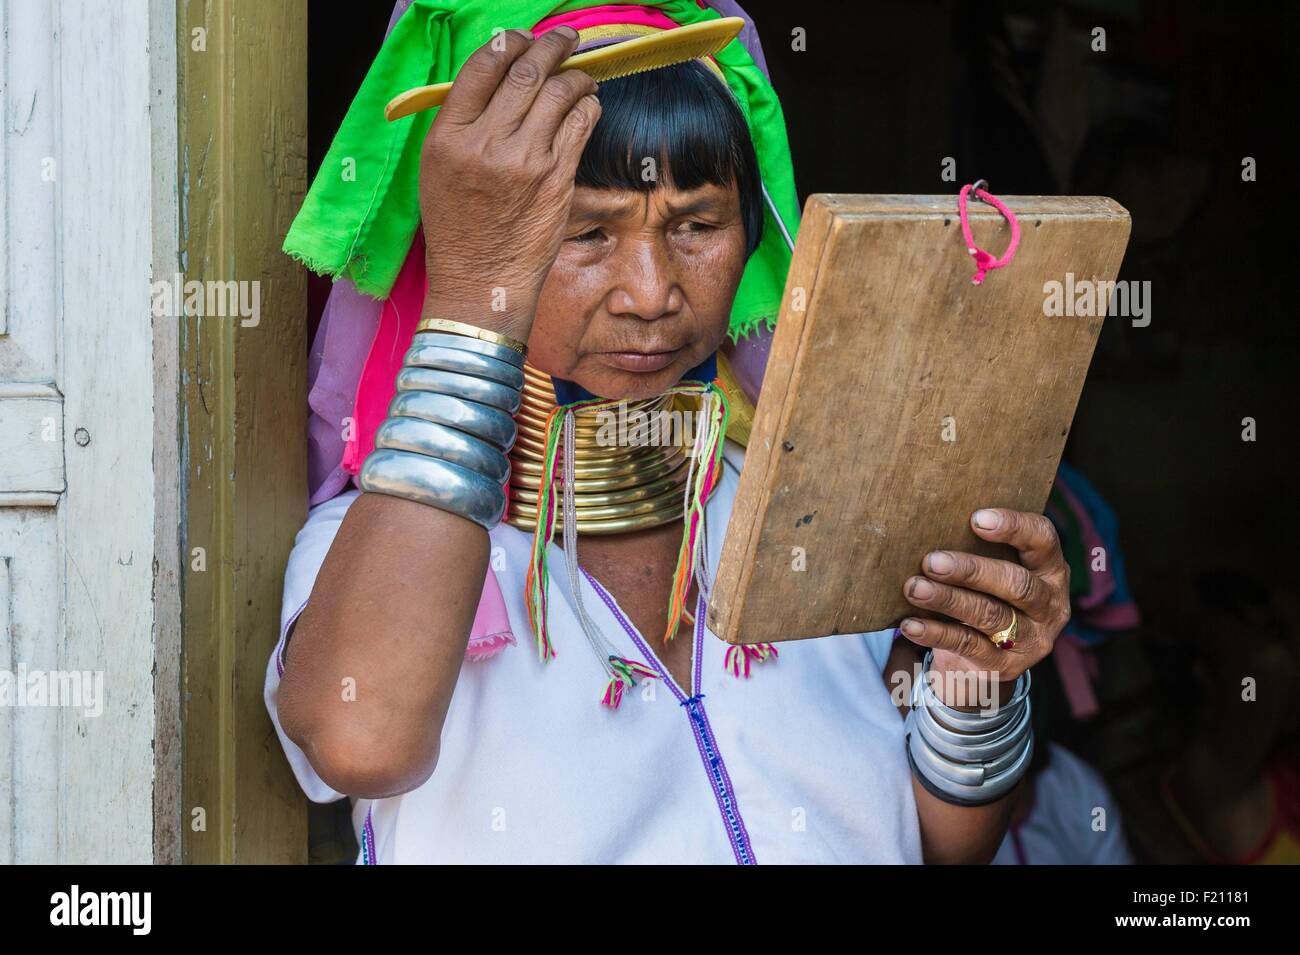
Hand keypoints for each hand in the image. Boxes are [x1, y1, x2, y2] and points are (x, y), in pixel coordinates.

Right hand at [418, 26, 600, 339]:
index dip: (508, 43)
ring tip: (581, 76)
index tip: (522, 39)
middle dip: (550, 47)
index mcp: (449, 137)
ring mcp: (526, 161)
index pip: (483, 67)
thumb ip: (462, 123)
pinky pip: (581, 125)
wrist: (481, 280)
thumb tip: (501, 79)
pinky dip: (588, 107)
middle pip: (526, 73)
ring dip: (576, 77)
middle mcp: (486, 144)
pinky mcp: (558, 179)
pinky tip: (588, 106)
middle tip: (565, 40)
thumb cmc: (459, 226)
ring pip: (560, 94)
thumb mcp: (438, 169)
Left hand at [898, 508, 1070, 688]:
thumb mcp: (992, 572)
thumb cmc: (984, 595)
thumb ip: (977, 550)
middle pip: (1016, 583)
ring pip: (991, 615)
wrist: (984, 661)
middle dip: (971, 570)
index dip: (1014, 526)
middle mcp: (1050, 604)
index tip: (976, 518)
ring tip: (914, 588)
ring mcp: (1032, 639)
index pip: (1043, 539)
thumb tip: (929, 527)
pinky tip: (910, 624)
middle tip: (931, 561)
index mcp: (1050, 569)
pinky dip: (936, 633)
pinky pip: (969, 646)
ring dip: (948, 599)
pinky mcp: (1006, 666)